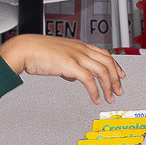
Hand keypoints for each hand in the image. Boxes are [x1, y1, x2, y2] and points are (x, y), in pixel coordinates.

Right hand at [0, 35, 125, 102]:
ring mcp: (77, 56)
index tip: (120, 75)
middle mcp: (81, 49)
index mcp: (80, 45)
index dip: (115, 66)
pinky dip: (95, 91)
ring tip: (110, 98)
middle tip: (119, 91)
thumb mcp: (59, 56)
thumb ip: (69, 65)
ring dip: (109, 86)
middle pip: (108, 62)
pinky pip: (89, 80)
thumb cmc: (37, 52)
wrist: (24, 49)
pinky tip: (95, 99)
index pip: (105, 54)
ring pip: (102, 71)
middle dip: (116, 78)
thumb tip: (73, 76)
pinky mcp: (70, 65)